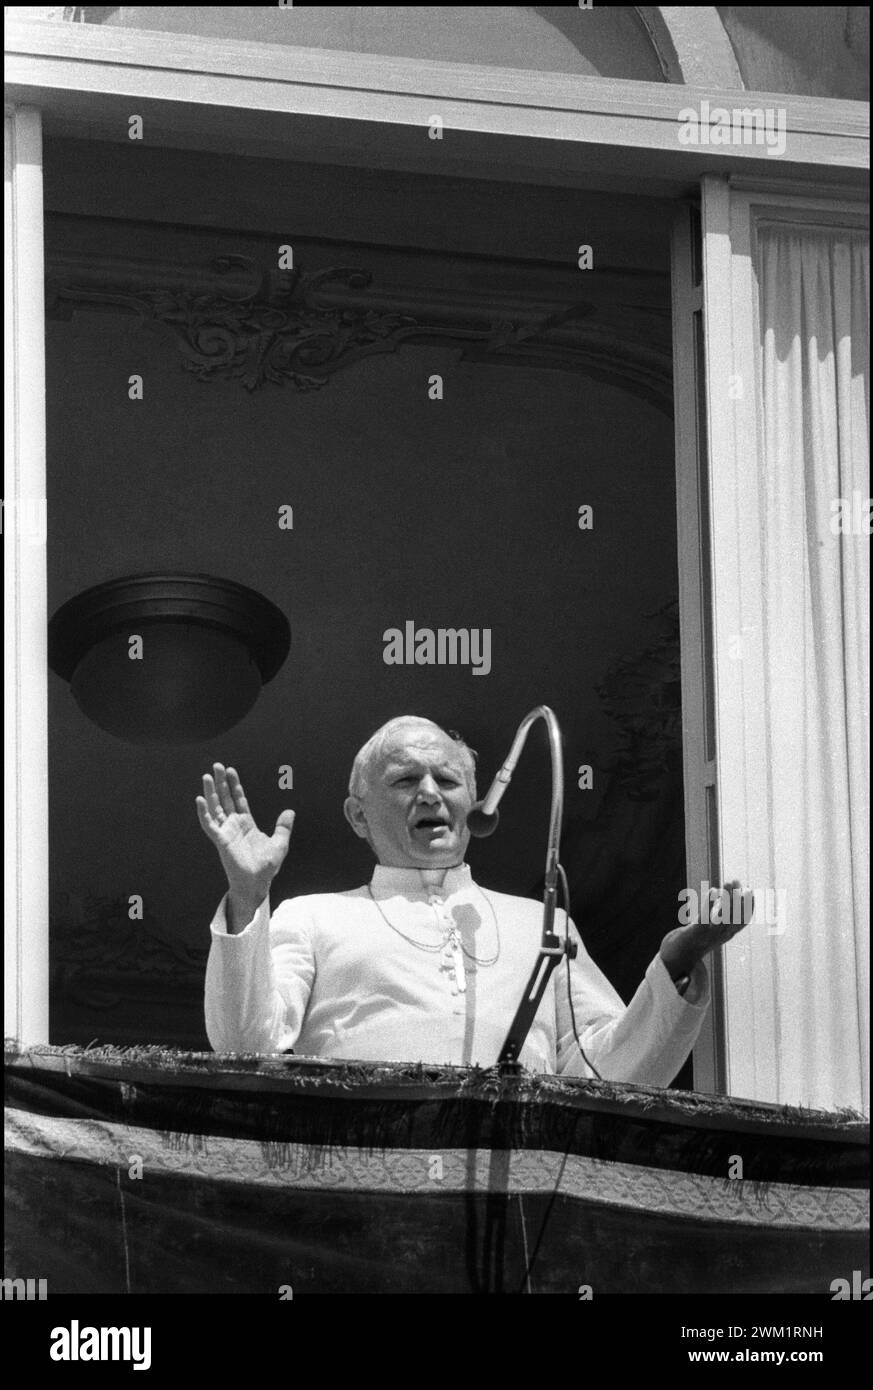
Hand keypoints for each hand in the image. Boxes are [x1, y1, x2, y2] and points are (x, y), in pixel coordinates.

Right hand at [196, 763, 294, 920]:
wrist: (257, 884)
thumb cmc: (266, 867)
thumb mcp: (280, 844)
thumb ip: (283, 827)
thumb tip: (290, 811)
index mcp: (246, 824)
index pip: (239, 800)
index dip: (235, 785)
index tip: (231, 771)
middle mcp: (233, 825)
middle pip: (225, 799)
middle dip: (220, 782)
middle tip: (216, 766)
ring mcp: (226, 832)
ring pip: (215, 808)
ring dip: (210, 792)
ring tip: (206, 776)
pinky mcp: (220, 841)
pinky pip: (209, 824)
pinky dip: (204, 812)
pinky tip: (200, 800)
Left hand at [660, 879, 754, 980]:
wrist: (677, 957)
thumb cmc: (694, 939)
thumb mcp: (711, 928)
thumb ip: (719, 916)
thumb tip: (725, 894)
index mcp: (726, 935)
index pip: (743, 922)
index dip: (749, 906)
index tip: (751, 891)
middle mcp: (720, 936)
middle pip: (734, 917)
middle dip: (738, 897)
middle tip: (737, 881)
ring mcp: (708, 936)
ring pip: (722, 916)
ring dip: (726, 898)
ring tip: (727, 883)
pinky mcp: (695, 934)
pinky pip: (705, 918)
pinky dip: (709, 904)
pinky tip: (711, 891)